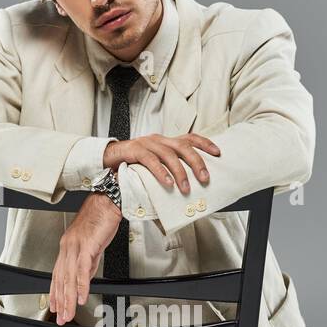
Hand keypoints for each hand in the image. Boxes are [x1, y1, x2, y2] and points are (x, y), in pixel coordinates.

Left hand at [48, 193, 120, 325]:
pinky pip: (82, 270)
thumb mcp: (93, 245)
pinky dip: (81, 286)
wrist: (109, 201)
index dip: (55, 292)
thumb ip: (88, 262)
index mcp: (68, 246)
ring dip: (68, 299)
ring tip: (69, 313)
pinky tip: (81, 297)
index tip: (54, 305)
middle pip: (61, 279)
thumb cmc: (101, 218)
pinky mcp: (87, 246)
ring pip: (69, 278)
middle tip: (61, 317)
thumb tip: (86, 278)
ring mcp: (76, 246)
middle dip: (60, 301)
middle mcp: (68, 246)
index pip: (57, 274)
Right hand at [102, 133, 221, 195]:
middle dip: (196, 162)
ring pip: (168, 155)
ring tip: (186, 188)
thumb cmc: (134, 165)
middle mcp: (159, 140)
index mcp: (166, 142)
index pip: (190, 137)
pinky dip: (161, 173)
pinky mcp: (134, 151)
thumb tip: (188, 189)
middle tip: (205, 178)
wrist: (107, 160)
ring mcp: (147, 144)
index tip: (218, 153)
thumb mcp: (155, 166)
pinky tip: (167, 183)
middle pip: (183, 146)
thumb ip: (169, 171)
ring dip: (180, 172)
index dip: (205, 143)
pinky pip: (150, 161)